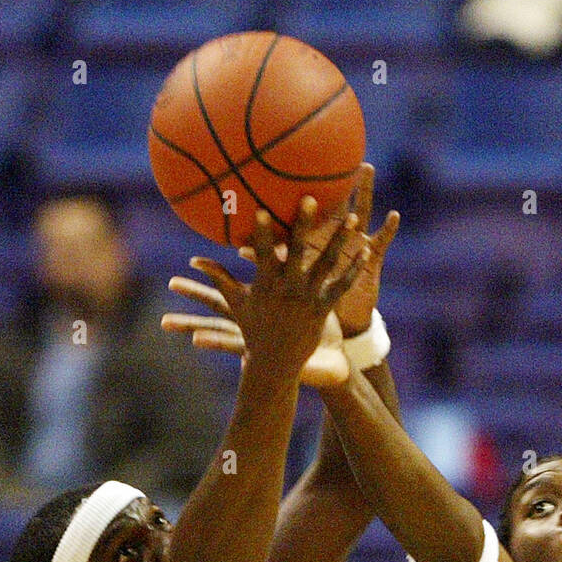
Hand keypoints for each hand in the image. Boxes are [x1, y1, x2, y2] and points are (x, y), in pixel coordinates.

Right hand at [161, 167, 398, 382]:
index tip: (260, 208)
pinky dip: (354, 270)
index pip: (261, 252)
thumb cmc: (253, 329)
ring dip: (340, 241)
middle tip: (311, 198)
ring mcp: (307, 298)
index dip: (261, 232)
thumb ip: (220, 278)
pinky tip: (365, 252)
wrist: (275, 364)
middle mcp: (287, 288)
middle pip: (298, 251)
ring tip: (353, 218)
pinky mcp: (323, 308)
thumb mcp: (235, 303)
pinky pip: (341, 286)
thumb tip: (195, 260)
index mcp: (265, 283)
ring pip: (326, 264)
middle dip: (304, 224)